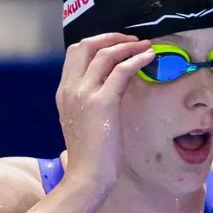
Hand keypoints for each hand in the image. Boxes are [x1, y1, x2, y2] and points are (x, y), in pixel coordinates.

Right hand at [56, 33, 152, 192]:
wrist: (87, 176)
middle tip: (131, 39)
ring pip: (104, 53)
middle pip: (85, 45)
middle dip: (110, 37)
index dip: (98, 43)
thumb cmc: (90, 155)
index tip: (117, 45)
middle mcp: (70, 88)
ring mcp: (84, 94)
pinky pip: (120, 70)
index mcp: (64, 92)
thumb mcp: (85, 121)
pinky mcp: (102, 103)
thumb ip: (91, 101)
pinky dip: (136, 59)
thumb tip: (113, 86)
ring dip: (126, 45)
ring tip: (144, 46)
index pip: (75, 54)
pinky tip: (149, 57)